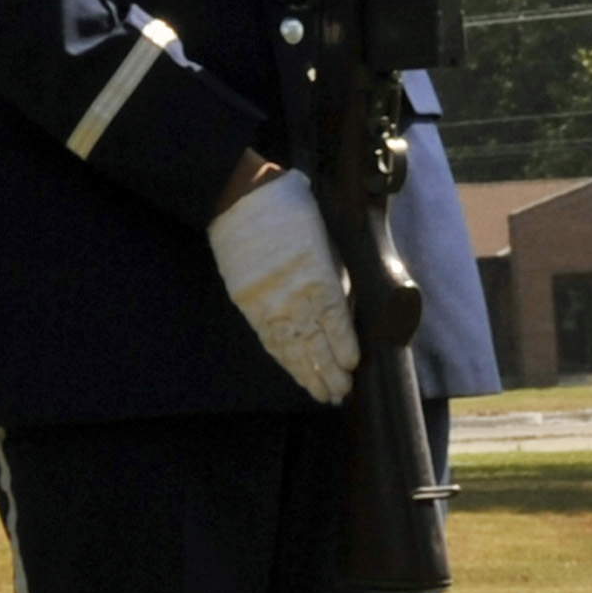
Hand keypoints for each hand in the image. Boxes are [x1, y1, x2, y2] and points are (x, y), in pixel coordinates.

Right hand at [208, 167, 358, 405]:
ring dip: (305, 372)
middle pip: (312, 341)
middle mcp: (291, 294)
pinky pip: (268, 337)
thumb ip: (336, 273)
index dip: (342, 346)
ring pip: (289, 346)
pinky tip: (293, 371)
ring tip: (321, 394)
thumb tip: (346, 304)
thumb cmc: (290, 210)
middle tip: (339, 393)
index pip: (333, 320)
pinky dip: (282, 357)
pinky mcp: (248, 302)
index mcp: (315, 275)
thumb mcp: (326, 237)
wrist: (239, 198)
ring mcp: (266, 301)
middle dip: (327, 371)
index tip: (352, 366)